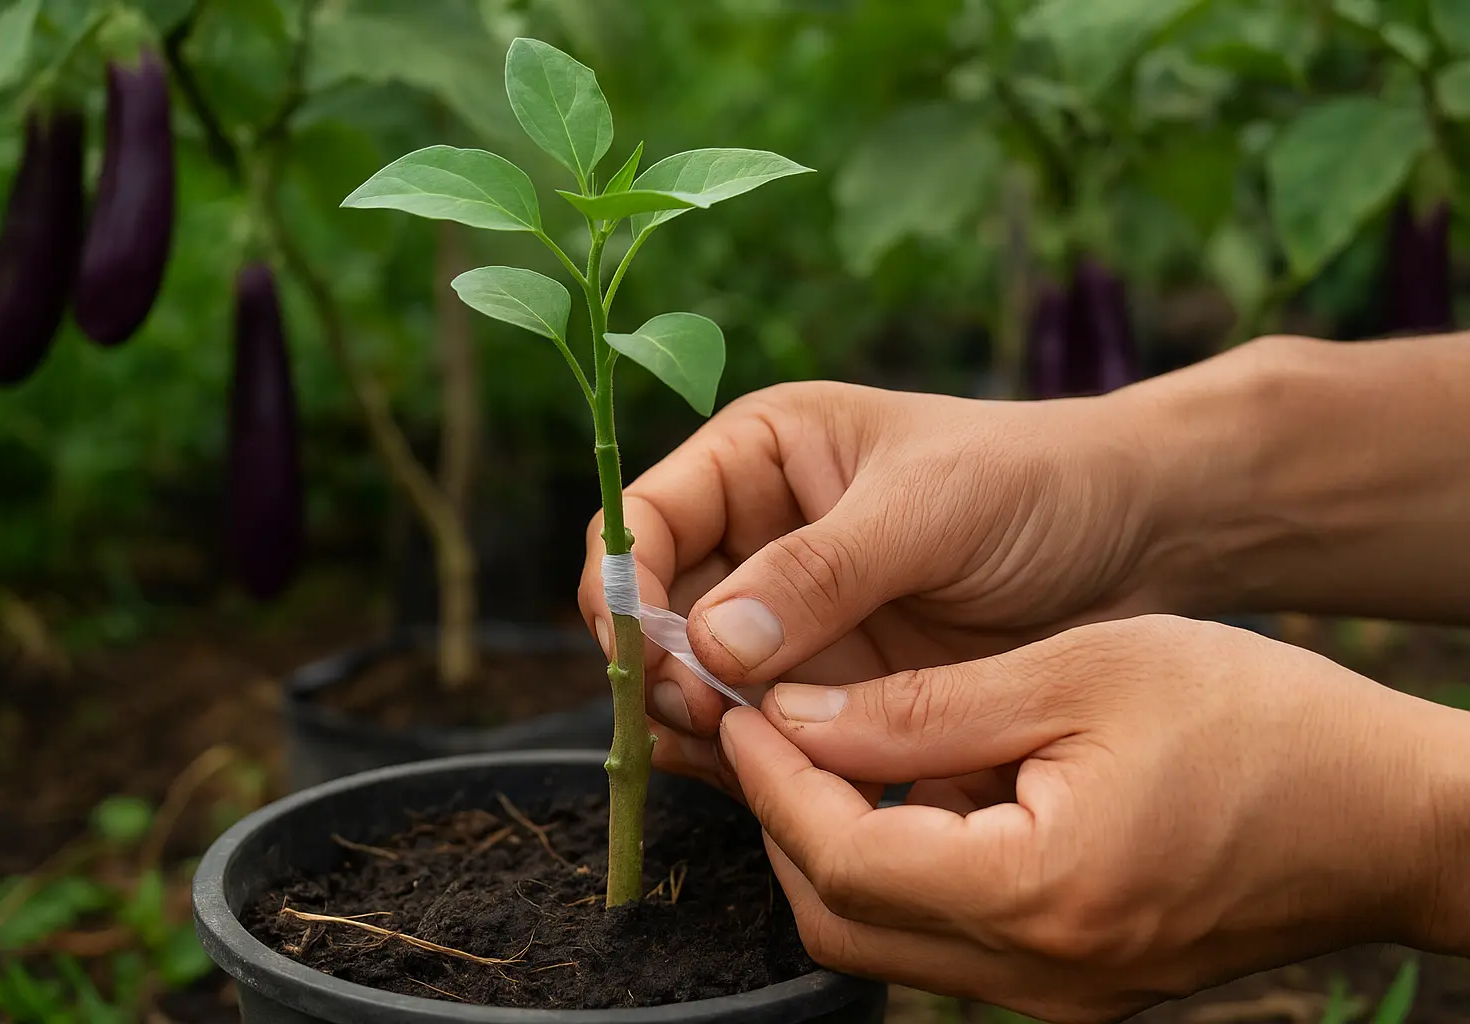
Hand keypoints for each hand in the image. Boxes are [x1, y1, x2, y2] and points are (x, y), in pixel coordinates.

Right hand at [579, 378, 1173, 783]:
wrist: (1138, 542)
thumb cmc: (1035, 484)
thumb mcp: (929, 508)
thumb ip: (820, 570)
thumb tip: (708, 642)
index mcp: (760, 459)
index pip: (646, 519)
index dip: (626, 586)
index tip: (649, 654)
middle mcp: (759, 537)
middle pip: (660, 611)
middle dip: (661, 667)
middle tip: (701, 717)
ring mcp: (794, 620)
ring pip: (701, 680)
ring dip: (700, 723)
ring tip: (738, 754)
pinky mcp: (833, 686)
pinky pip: (763, 728)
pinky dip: (753, 759)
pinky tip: (769, 783)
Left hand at [718, 615, 1469, 1021]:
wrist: (1391, 814)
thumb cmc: (1256, 722)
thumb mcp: (1077, 674)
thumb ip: (920, 709)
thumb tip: (793, 716)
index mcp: (1036, 897)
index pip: (840, 854)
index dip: (770, 778)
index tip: (735, 703)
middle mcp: (1037, 978)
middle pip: (842, 916)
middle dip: (784, 818)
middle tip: (759, 724)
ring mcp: (1059, 996)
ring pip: (886, 937)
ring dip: (835, 843)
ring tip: (817, 744)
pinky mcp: (1077, 984)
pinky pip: (948, 938)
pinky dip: (902, 865)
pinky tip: (905, 787)